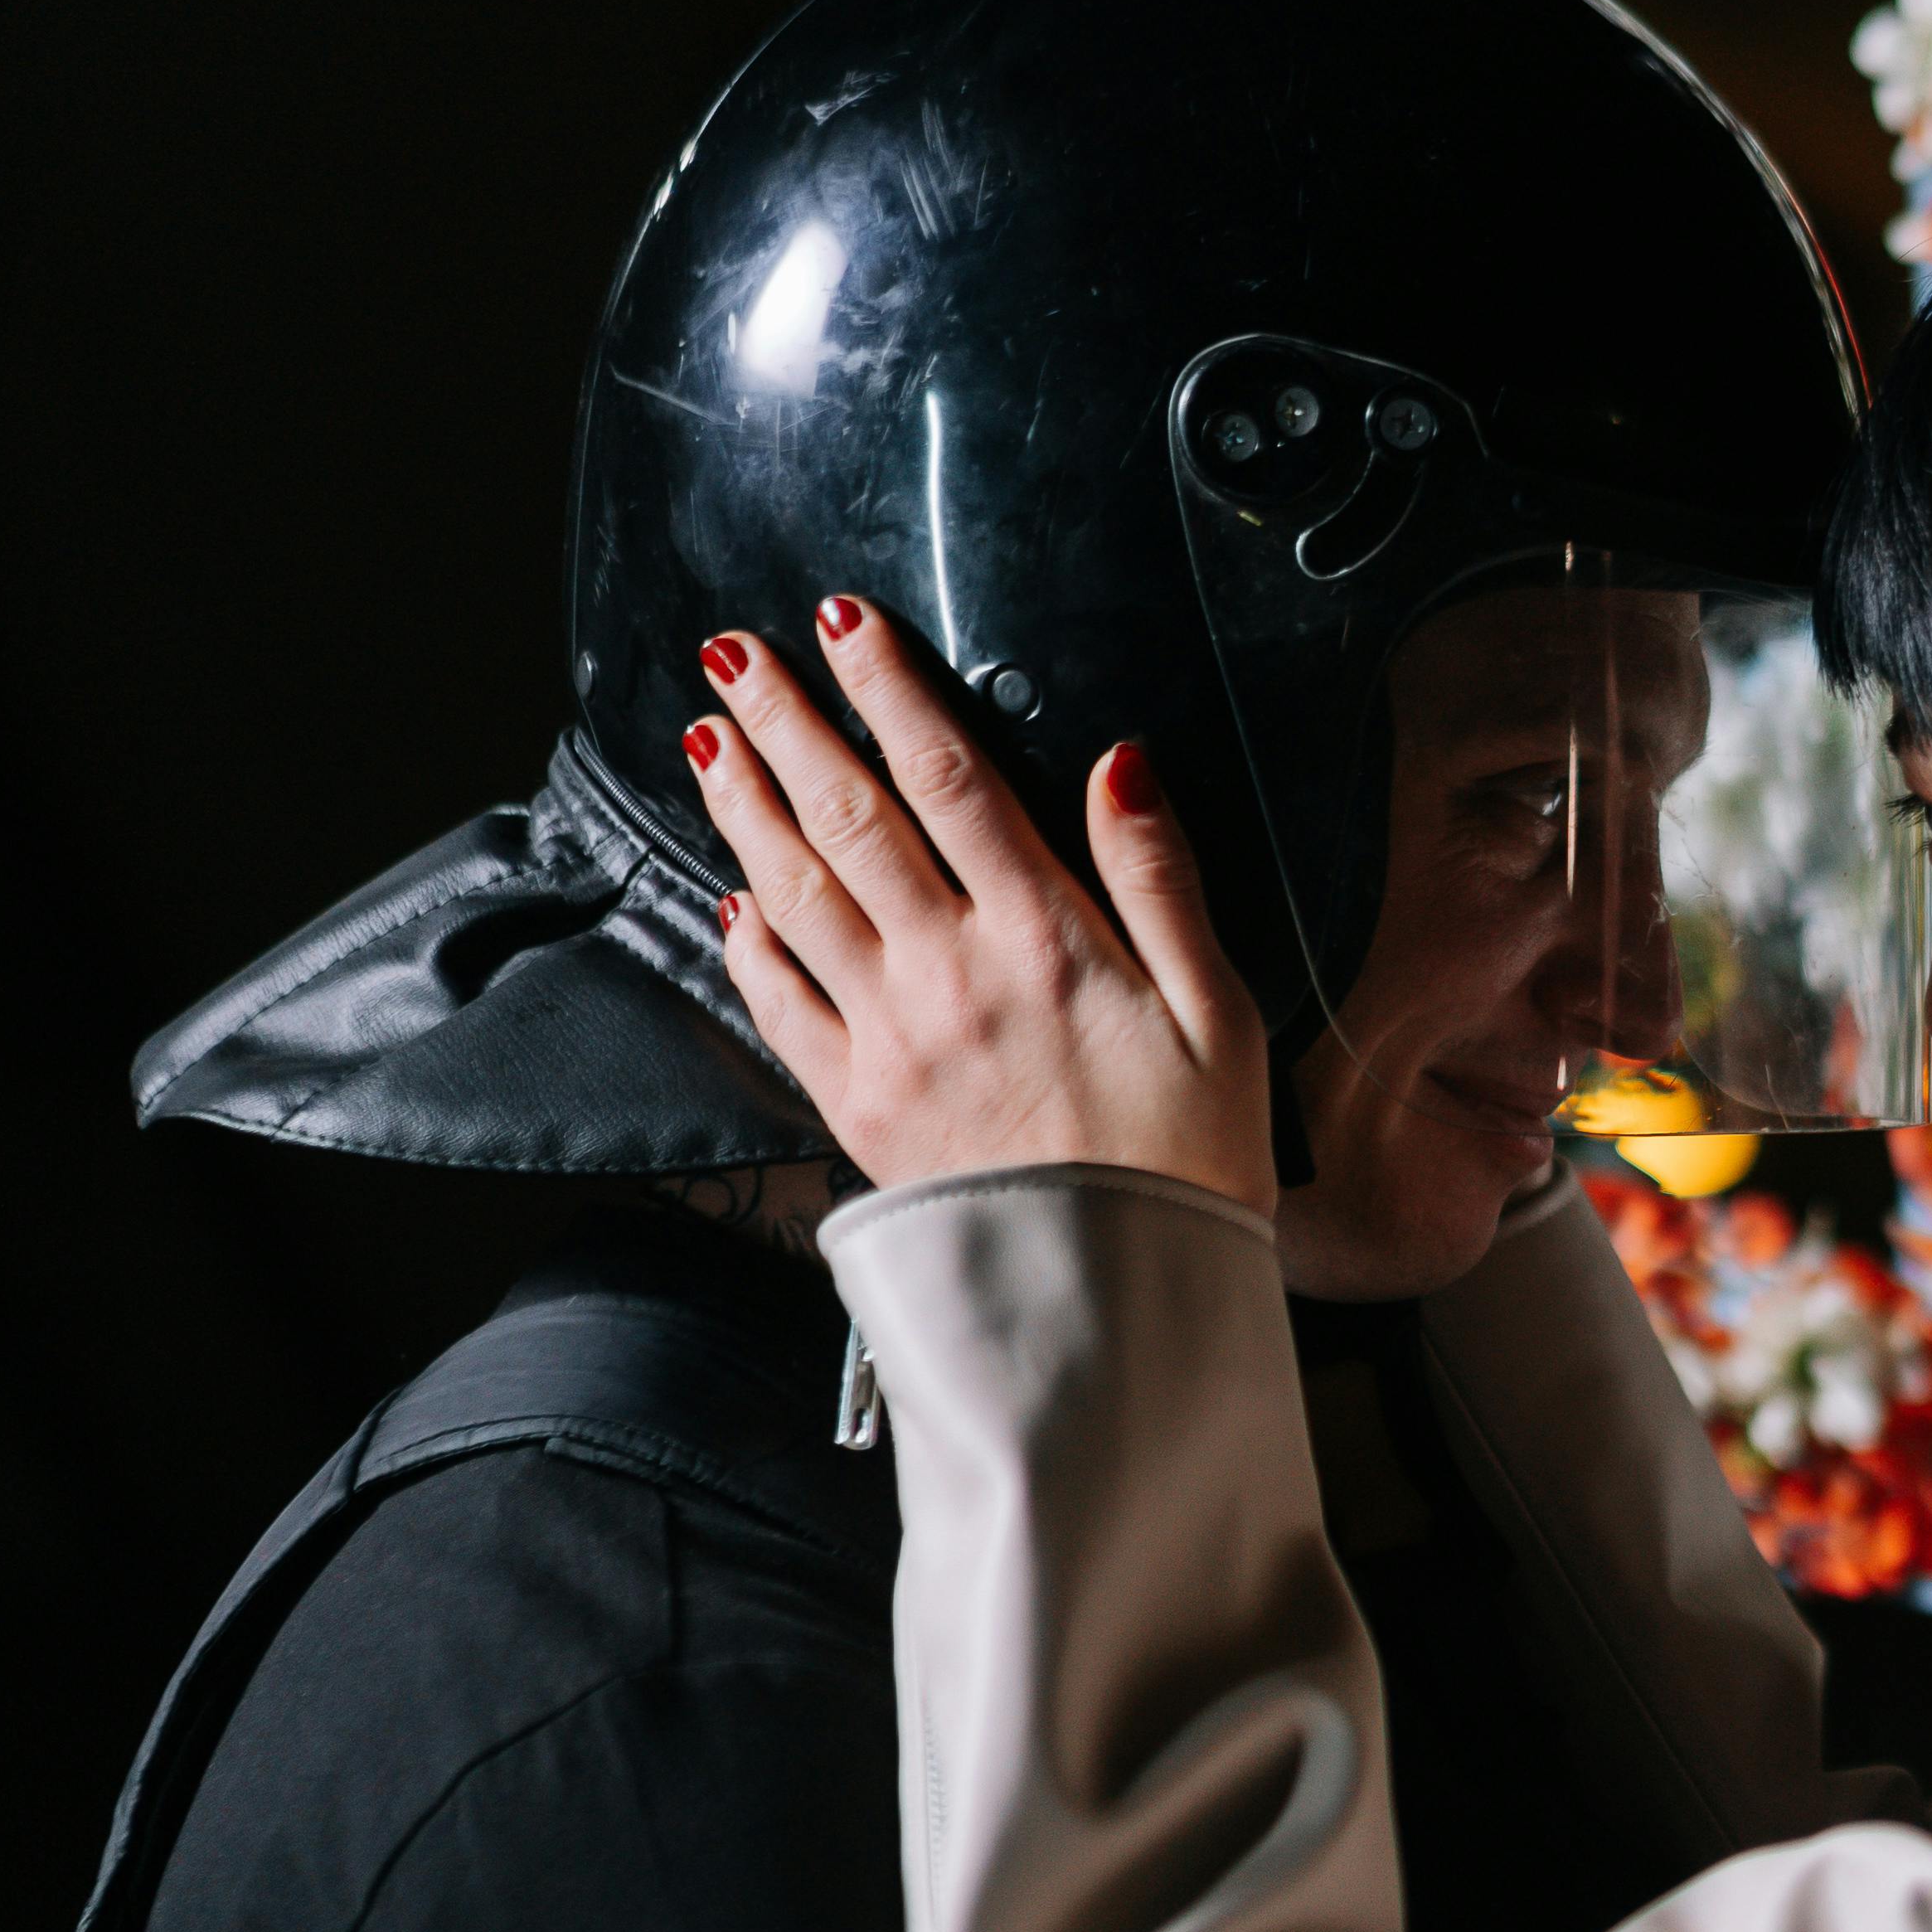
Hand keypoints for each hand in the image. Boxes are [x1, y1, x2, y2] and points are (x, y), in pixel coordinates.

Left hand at [686, 598, 1275, 1211]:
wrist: (1118, 1308)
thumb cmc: (1189, 1163)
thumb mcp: (1221, 1012)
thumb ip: (1162, 881)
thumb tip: (1122, 766)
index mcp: (1046, 938)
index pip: (949, 777)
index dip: (889, 688)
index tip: (842, 624)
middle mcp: (951, 975)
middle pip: (850, 816)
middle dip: (787, 722)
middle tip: (734, 654)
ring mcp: (891, 1040)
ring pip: (796, 893)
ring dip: (745, 807)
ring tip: (710, 738)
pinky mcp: (857, 1108)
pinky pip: (780, 1007)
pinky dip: (748, 944)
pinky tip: (732, 899)